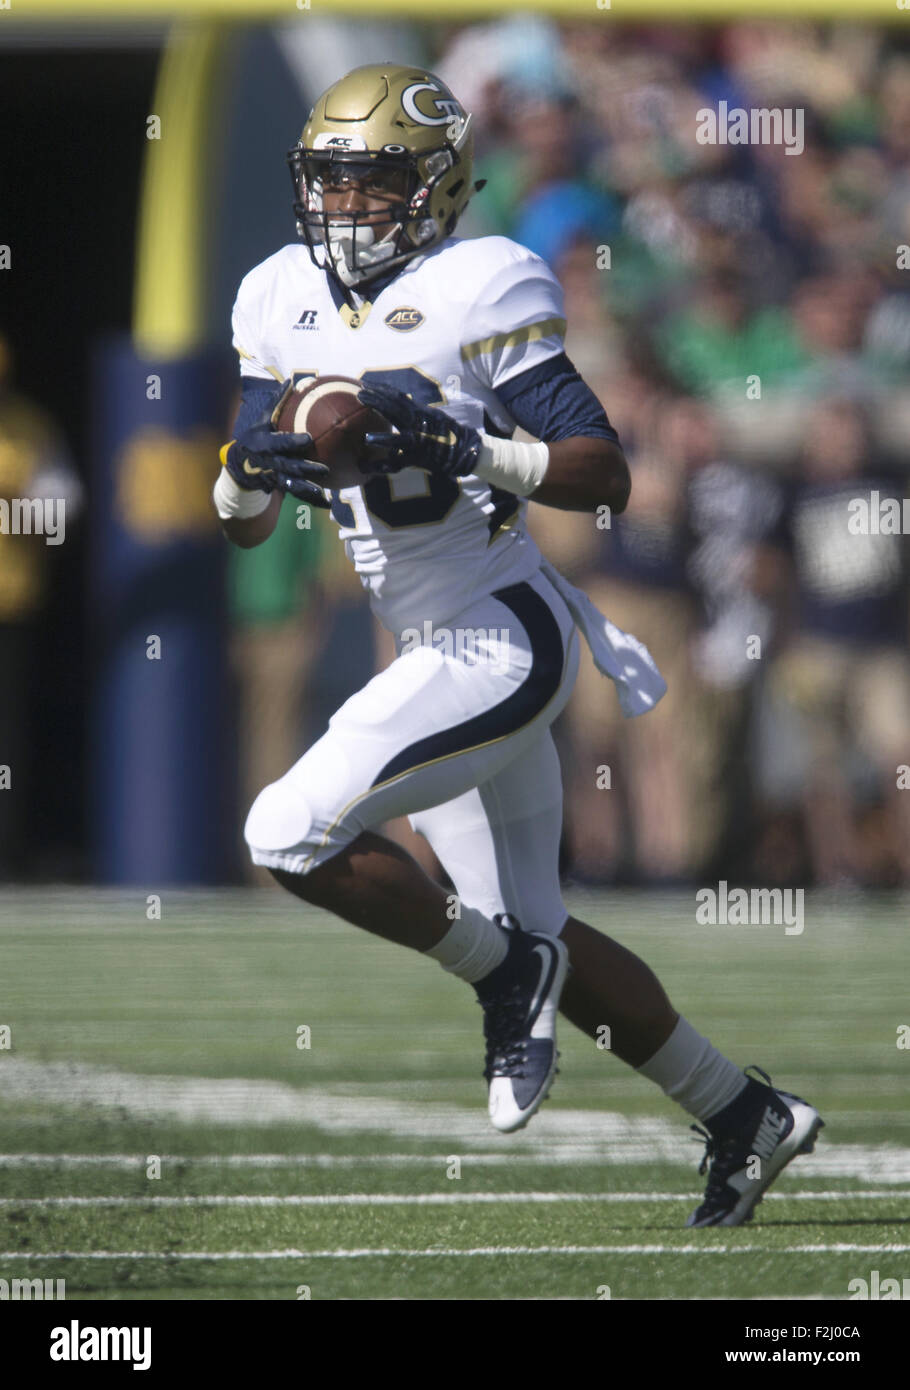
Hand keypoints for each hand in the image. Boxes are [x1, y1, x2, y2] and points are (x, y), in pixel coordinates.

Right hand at [223, 390, 331, 505]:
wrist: (240, 464)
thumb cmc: (256, 436)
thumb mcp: (263, 420)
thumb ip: (278, 402)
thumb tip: (292, 379)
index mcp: (263, 444)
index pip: (279, 443)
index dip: (292, 441)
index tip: (308, 439)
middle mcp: (268, 462)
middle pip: (288, 467)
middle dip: (305, 469)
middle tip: (324, 469)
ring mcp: (273, 477)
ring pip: (292, 484)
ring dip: (308, 489)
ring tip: (324, 493)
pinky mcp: (279, 487)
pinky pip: (296, 494)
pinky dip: (311, 500)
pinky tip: (327, 504)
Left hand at [357, 382, 482, 478]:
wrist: (464, 451)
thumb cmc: (445, 432)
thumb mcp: (431, 415)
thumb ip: (414, 410)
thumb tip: (395, 401)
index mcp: (421, 413)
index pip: (398, 398)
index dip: (381, 390)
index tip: (365, 384)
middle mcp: (419, 426)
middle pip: (396, 411)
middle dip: (378, 402)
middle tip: (360, 395)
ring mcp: (419, 443)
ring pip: (400, 442)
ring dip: (383, 440)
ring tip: (367, 439)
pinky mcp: (418, 459)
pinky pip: (397, 464)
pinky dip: (379, 466)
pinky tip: (363, 467)